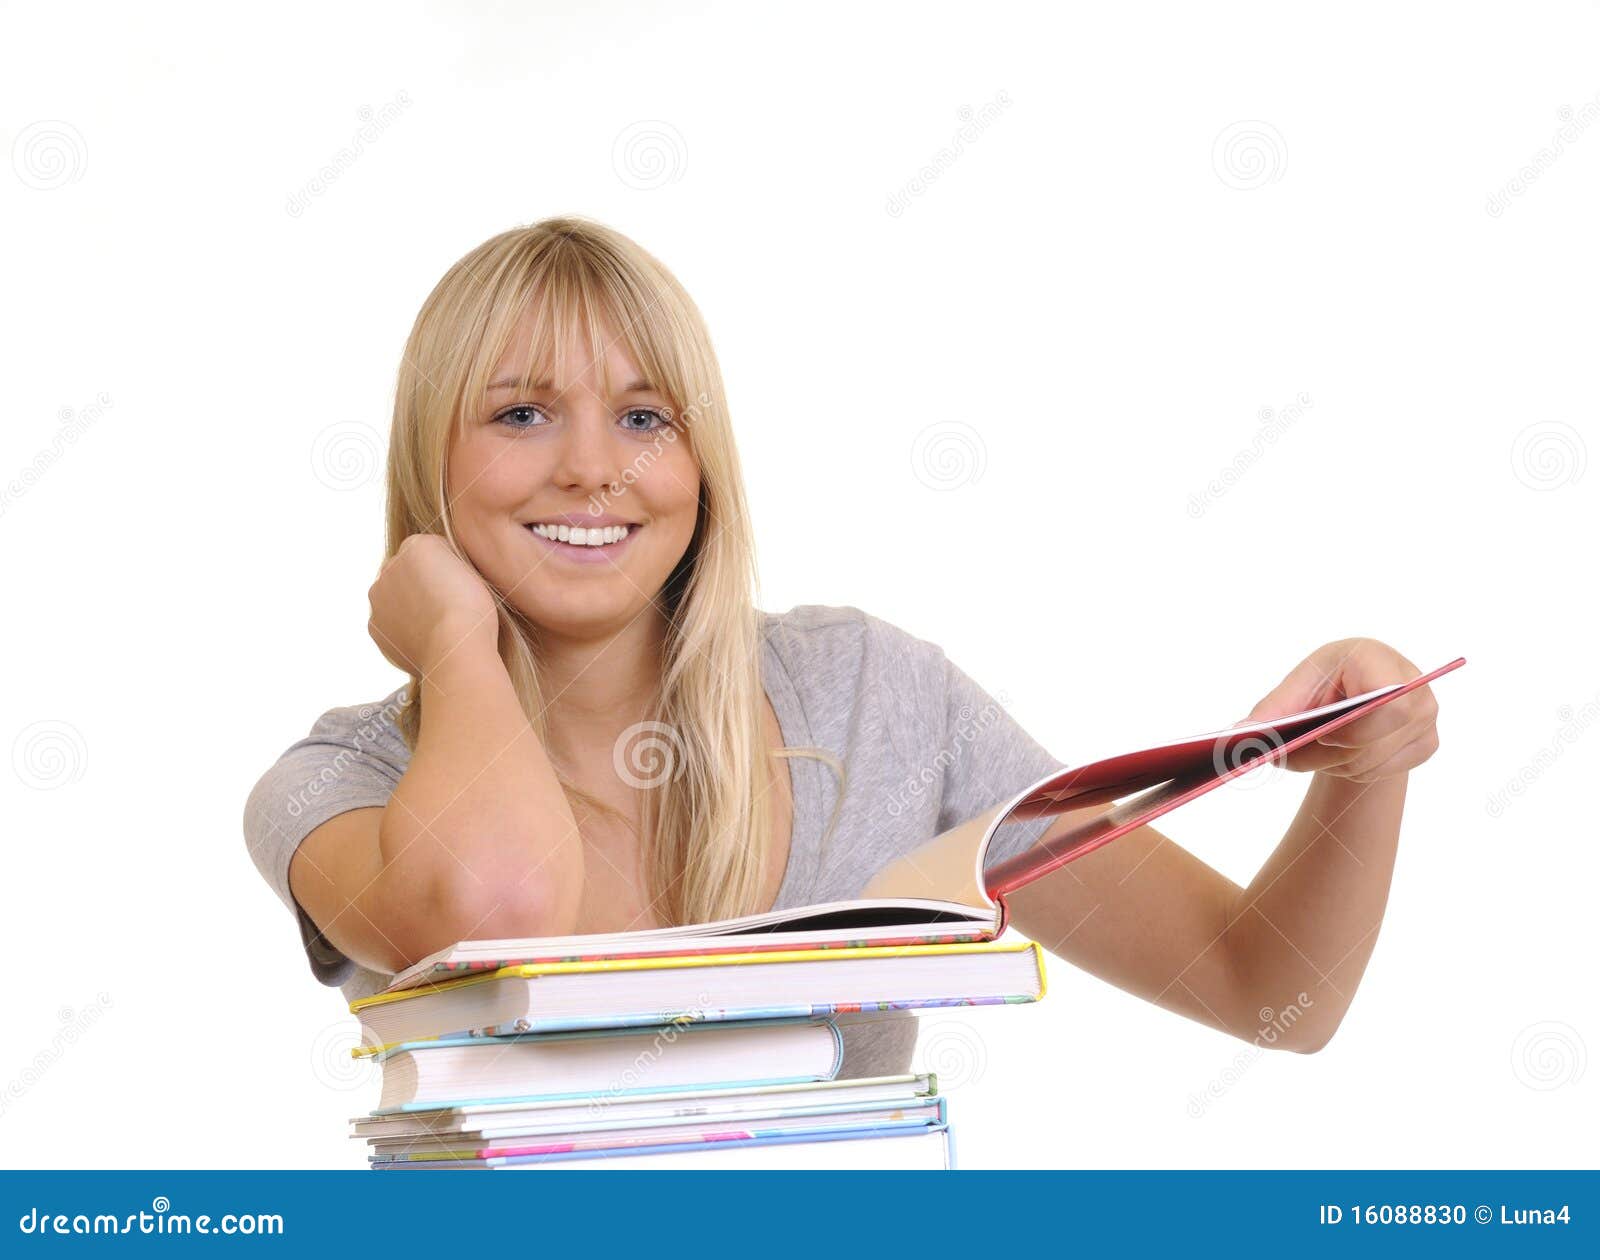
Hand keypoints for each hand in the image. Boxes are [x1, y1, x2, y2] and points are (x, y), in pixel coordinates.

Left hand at [367, 534, 498, 675]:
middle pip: (408, 572)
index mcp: (416, 545)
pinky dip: (404, 629)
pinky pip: (391, 623)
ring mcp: (378, 598)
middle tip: (449, 606)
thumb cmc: (472, 609)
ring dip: (411, 606)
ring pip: (396, 598)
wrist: (455, 648)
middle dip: (422, 584)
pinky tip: (427, 638)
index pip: (433, 550)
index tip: (462, 586)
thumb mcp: (473, 569)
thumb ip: (450, 562)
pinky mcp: (375, 627)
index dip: (451, 568)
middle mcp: (389, 566)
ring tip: (438, 625)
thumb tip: (442, 572)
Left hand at [1241, 638, 1440, 781]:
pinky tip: (1338, 753)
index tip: (1322, 735)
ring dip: (1334, 765)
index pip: (1387, 707)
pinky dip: (1353, 770)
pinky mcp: (1427, 743)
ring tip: (1310, 750)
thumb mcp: (1299, 684)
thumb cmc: (1331, 676)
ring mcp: (1427, 720)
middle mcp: (1416, 690)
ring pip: (1373, 763)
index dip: (1354, 730)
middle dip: (1325, 755)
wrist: (1361, 685)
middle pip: (1372, 744)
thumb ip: (1273, 708)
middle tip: (1286, 756)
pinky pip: (1383, 771)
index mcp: (1384, 663)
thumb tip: (1242, 732)